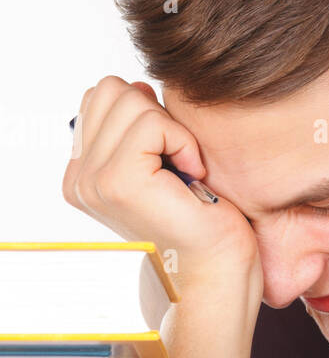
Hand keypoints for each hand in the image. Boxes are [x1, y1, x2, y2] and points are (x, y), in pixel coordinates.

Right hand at [62, 74, 261, 289]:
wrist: (219, 271)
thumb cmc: (204, 222)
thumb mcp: (164, 163)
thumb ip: (138, 127)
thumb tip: (137, 86)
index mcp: (84, 174)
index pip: (100, 98)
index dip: (146, 113)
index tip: (169, 156)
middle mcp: (81, 179)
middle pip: (111, 90)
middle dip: (156, 115)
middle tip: (179, 161)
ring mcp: (94, 181)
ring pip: (131, 100)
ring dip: (172, 130)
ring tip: (185, 171)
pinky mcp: (118, 181)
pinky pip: (152, 123)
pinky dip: (183, 142)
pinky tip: (192, 176)